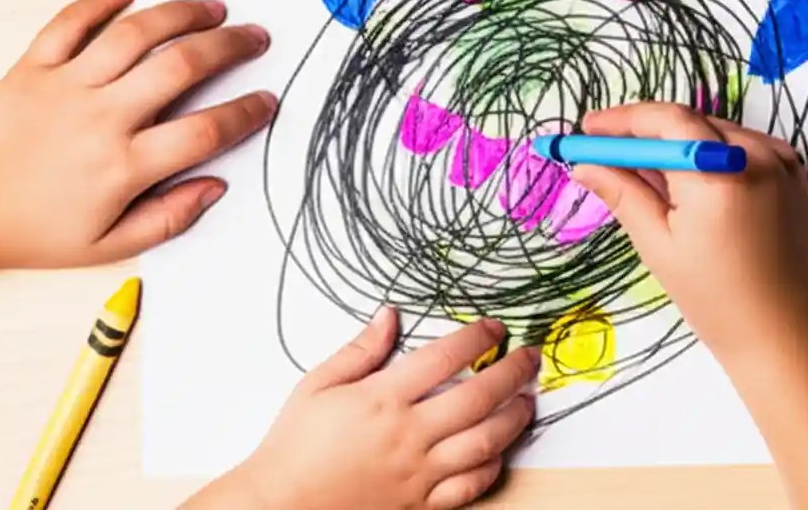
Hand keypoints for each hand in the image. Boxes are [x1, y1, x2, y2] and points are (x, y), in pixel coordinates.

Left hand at [0, 0, 274, 270]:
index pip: (204, 131)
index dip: (246, 113)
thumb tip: (215, 186)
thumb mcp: (108, 245)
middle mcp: (101, 118)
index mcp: (124, 166)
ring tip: (212, 8)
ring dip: (181, 14)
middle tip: (255, 38)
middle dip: (229, 47)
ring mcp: (67, 86)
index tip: (267, 101)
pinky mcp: (34, 66)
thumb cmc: (36, 229)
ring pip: (135, 34)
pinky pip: (72, 21)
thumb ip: (168, 218)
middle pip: (181, 67)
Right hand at [189, 307, 537, 509]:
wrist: (279, 505)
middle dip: (512, 372)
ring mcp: (418, 472)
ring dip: (513, 419)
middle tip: (528, 358)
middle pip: (477, 397)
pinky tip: (498, 451)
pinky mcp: (420, 503)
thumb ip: (360, 350)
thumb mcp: (318, 385)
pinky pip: (469, 486)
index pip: (444, 358)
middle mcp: (407, 435)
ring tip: (526, 401)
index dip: (477, 337)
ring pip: (484, 442)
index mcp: (382, 399)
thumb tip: (389, 315)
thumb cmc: (295, 446)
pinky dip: (491, 467)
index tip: (493, 328)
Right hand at [571, 103, 807, 364]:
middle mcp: (756, 156)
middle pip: (688, 121)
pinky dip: (706, 153)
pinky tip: (684, 182)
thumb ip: (622, 193)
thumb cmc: (717, 300)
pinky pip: (738, 145)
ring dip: (674, 142)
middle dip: (644, 130)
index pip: (664, 120)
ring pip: (712, 131)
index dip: (621, 120)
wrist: (783, 333)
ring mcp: (780, 160)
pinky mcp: (791, 171)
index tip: (587, 129)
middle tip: (605, 149)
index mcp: (720, 175)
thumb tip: (584, 164)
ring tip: (641, 172)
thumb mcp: (658, 245)